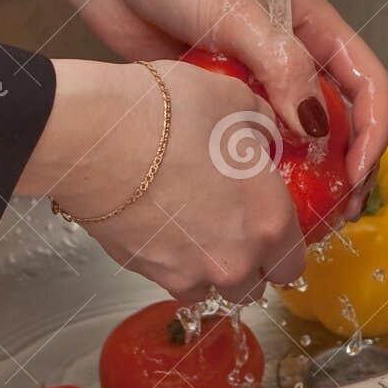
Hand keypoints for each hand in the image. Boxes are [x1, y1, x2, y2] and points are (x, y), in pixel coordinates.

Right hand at [14, 58, 304, 302]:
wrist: (93, 135)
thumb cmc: (171, 113)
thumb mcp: (235, 100)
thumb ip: (264, 125)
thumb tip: (268, 135)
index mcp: (270, 221)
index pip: (294, 262)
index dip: (285, 246)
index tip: (272, 226)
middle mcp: (235, 260)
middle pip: (256, 285)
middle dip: (251, 263)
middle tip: (234, 225)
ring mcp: (188, 273)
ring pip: (213, 287)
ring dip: (211, 268)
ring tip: (195, 227)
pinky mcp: (145, 273)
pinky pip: (173, 279)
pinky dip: (174, 263)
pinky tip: (162, 225)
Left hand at [22, 0, 387, 187]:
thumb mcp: (236, 13)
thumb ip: (282, 65)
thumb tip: (315, 126)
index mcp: (310, 22)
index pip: (366, 80)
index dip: (373, 128)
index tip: (358, 170)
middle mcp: (291, 52)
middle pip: (341, 115)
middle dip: (348, 161)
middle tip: (343, 206)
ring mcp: (255, 78)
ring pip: (298, 134)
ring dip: (308, 173)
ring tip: (308, 213)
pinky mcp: (220, 98)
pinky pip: (253, 139)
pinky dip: (263, 168)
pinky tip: (258, 195)